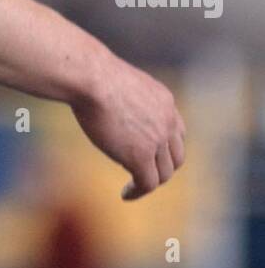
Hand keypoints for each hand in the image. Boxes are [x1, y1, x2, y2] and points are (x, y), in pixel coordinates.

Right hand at [71, 53, 185, 199]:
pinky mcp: (141, 156)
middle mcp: (167, 120)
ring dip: (150, 181)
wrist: (91, 77)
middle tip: (144, 174)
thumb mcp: (120, 81)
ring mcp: (156, 140)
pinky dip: (138, 192)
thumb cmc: (92, 74)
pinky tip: (125, 194)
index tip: (151, 155)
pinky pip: (147, 183)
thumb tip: (110, 98)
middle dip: (162, 168)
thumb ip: (126, 96)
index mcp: (164, 101)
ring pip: (164, 174)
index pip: (177, 132)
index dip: (166, 147)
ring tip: (134, 187)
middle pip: (176, 156)